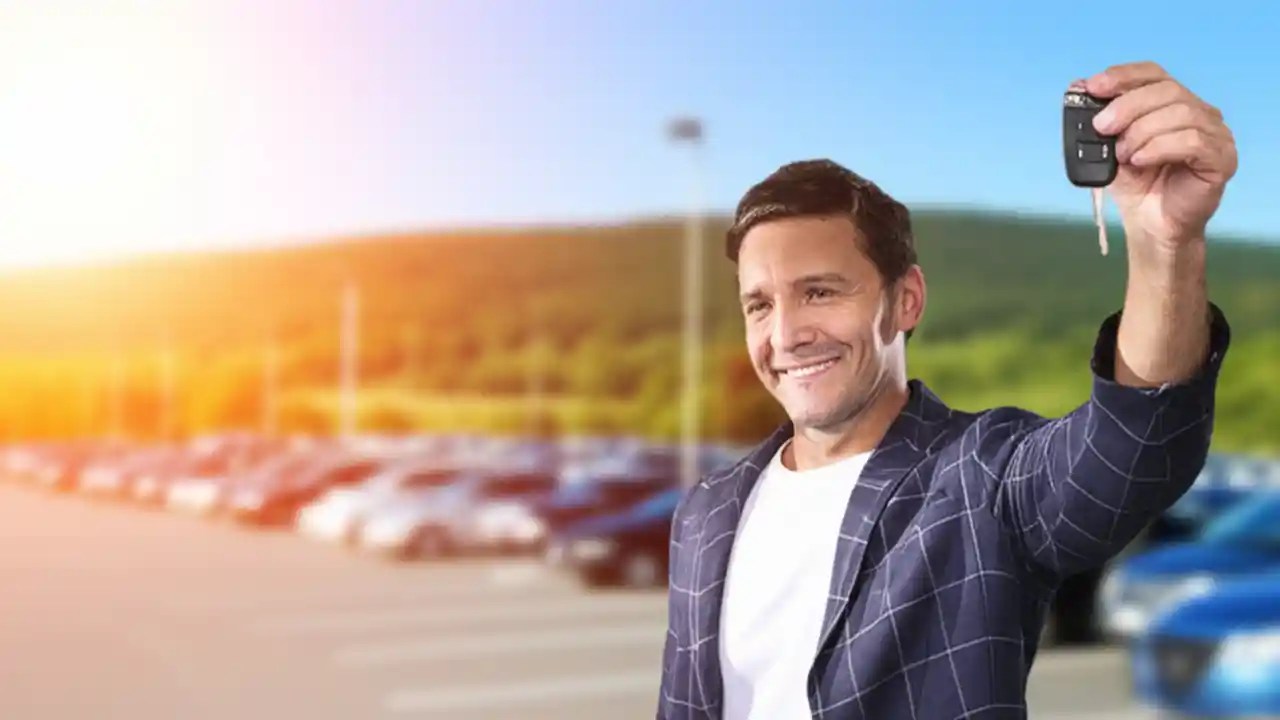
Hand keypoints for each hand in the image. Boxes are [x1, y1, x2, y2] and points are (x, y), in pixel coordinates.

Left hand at [1083, 61, 1237, 250]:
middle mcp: (1199, 112)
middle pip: (1167, 90)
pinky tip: (1140, 160)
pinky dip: (1159, 147)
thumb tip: (1078, 87)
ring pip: (1181, 113)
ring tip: (1123, 155)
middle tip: (1102, 127)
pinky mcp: (1222, 158)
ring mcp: (1215, 134)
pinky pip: (1193, 141)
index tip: (1093, 87)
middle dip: (1127, 106)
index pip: (1154, 74)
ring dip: (1141, 132)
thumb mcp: (1111, 147)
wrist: (1151, 224)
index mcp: (1173, 103)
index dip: (1123, 76)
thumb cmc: (1137, 184)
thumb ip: (1101, 119)